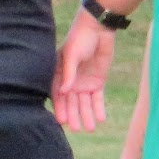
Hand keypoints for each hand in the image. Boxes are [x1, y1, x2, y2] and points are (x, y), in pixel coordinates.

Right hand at [52, 11, 112, 131]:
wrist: (98, 29)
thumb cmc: (80, 38)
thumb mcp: (72, 55)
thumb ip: (68, 73)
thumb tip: (64, 91)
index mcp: (59, 74)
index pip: (58, 94)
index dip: (60, 108)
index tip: (61, 120)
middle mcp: (70, 81)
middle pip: (71, 102)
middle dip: (73, 115)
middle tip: (76, 129)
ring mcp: (84, 83)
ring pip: (84, 103)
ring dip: (87, 115)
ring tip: (90, 128)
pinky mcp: (97, 82)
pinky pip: (97, 98)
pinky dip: (99, 108)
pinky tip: (101, 119)